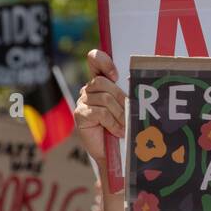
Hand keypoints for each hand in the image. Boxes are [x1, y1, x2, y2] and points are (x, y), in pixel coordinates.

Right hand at [75, 49, 125, 168]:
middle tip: (129, 114)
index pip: (94, 60)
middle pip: (103, 82)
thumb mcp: (125, 107)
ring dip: (119, 114)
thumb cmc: (119, 126)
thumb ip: (127, 93)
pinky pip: (100, 113)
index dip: (103, 62)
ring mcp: (82, 101)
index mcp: (100, 83)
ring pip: (105, 99)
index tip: (115, 75)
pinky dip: (112, 123)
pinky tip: (117, 131)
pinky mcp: (80, 114)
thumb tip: (131, 80)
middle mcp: (88, 89)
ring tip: (125, 126)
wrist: (109, 150)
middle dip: (121, 98)